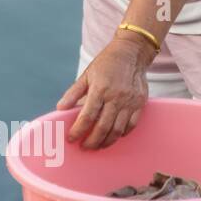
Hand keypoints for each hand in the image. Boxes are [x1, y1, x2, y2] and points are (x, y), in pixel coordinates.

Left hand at [56, 34, 152, 148]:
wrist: (131, 53)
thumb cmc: (106, 63)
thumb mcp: (86, 75)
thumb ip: (73, 93)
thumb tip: (60, 108)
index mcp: (100, 89)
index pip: (87, 116)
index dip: (78, 130)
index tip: (71, 138)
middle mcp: (116, 97)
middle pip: (103, 127)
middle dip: (92, 141)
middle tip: (84, 148)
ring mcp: (130, 102)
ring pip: (118, 129)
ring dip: (107, 141)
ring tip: (98, 146)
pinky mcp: (140, 103)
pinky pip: (131, 124)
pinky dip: (122, 133)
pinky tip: (113, 136)